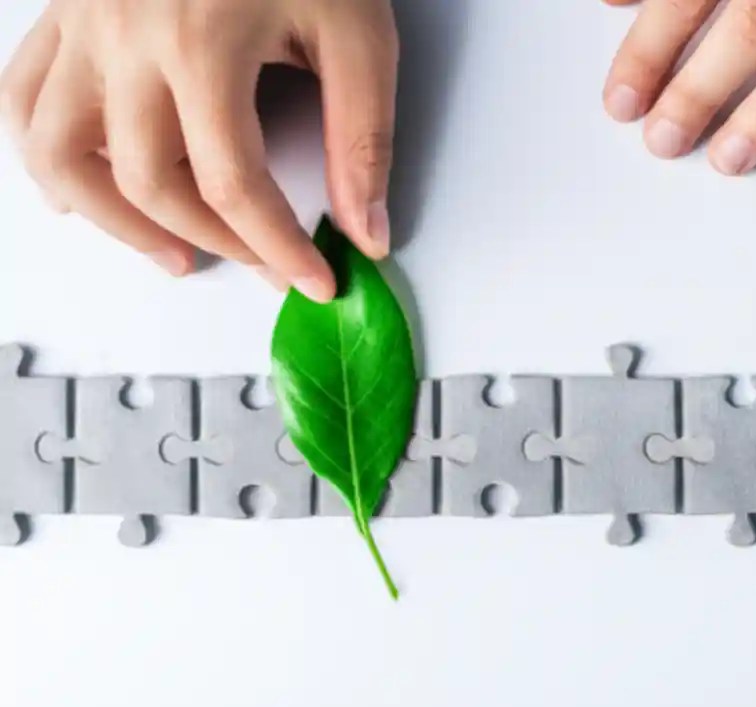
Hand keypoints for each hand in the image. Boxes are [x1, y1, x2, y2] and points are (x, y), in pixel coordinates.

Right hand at [0, 0, 399, 300]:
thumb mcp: (356, 32)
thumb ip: (363, 137)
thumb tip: (366, 228)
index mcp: (202, 41)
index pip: (234, 183)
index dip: (277, 245)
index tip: (312, 276)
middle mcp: (126, 37)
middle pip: (150, 180)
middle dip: (216, 241)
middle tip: (264, 262)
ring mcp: (84, 24)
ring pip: (59, 153)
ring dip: (114, 221)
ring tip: (175, 253)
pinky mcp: (66, 13)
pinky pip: (23, 96)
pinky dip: (45, 156)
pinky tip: (81, 192)